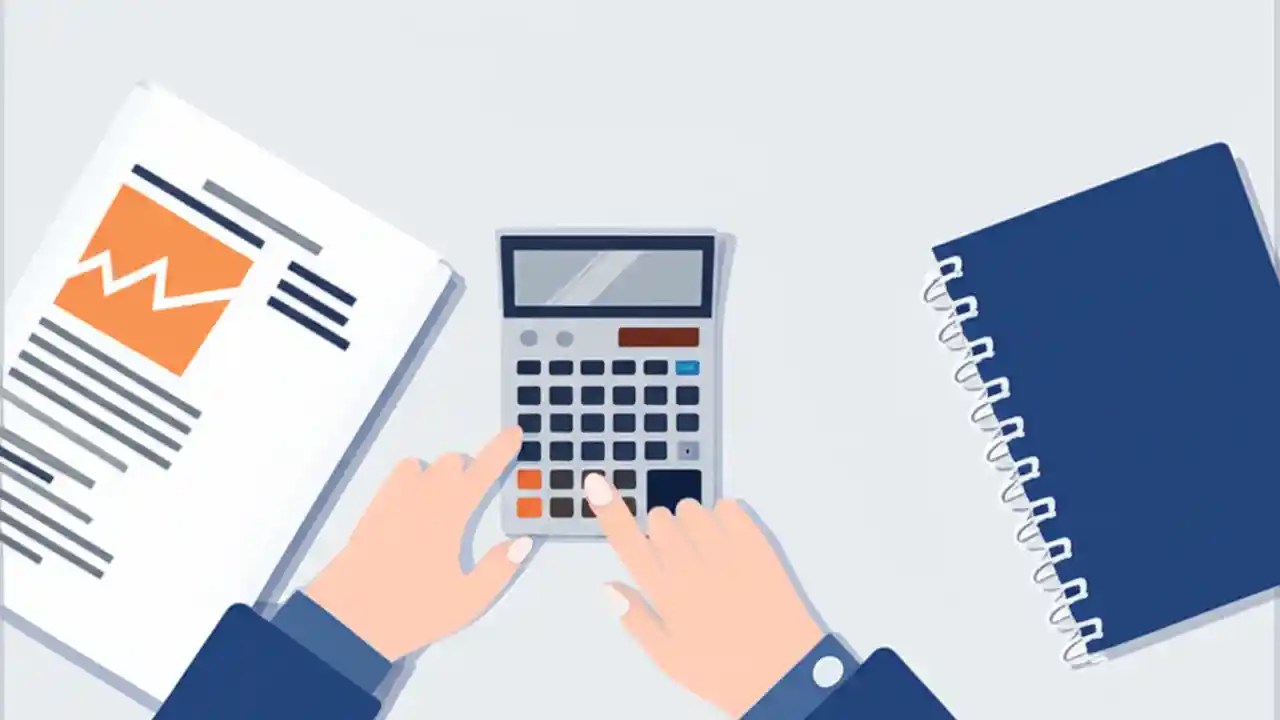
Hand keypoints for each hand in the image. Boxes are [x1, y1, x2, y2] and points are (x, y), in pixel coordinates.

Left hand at [306, 427, 532, 659]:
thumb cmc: (410, 610)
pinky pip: (398, 476)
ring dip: (438, 474)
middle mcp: (422, 497)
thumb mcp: (467, 600)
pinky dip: (413, 480)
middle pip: (452, 461)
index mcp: (450, 513)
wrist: (349, 619)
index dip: (502, 449)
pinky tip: (415, 505)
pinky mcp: (373, 508)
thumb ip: (498, 568)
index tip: (514, 435)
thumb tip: (522, 544)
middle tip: (478, 490)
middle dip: (470, 469)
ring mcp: (393, 499)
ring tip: (445, 500)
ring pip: (423, 465)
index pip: (483, 469)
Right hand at [586, 473, 823, 716]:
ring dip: (691, 522)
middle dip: (660, 531)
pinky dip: (723, 516)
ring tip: (705, 552)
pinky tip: (727, 542)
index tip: (595, 481)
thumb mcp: (669, 658)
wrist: (785, 675)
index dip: (609, 509)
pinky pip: (729, 507)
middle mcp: (693, 567)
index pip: (627, 541)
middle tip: (677, 559)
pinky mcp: (757, 546)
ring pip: (692, 508)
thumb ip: (636, 619)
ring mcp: (727, 553)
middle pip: (660, 518)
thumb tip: (608, 587)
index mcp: (667, 594)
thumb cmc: (725, 671)